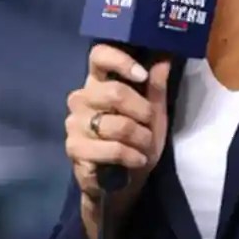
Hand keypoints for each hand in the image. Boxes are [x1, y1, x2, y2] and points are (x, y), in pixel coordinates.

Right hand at [64, 45, 171, 238]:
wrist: (121, 183)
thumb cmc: (136, 142)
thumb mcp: (153, 115)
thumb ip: (156, 88)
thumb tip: (164, 59)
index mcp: (98, 82)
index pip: (99, 56)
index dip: (120, 61)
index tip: (142, 75)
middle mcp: (81, 98)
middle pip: (114, 92)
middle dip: (143, 111)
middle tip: (150, 124)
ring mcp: (74, 123)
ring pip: (116, 124)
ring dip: (140, 138)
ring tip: (144, 146)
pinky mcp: (74, 147)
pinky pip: (112, 148)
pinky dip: (131, 156)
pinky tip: (136, 160)